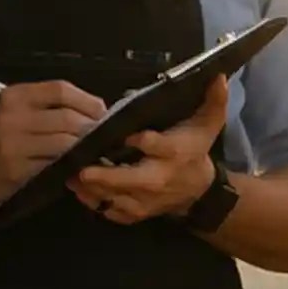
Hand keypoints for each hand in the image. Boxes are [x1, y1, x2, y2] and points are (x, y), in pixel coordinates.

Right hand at [0, 81, 106, 201]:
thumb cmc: (5, 136)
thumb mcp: (21, 111)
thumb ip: (52, 106)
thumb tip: (98, 111)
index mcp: (16, 95)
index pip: (60, 90)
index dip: (87, 101)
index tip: (101, 112)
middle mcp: (12, 116)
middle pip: (67, 118)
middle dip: (92, 128)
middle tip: (102, 137)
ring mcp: (14, 144)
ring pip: (66, 143)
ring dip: (85, 149)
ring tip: (92, 151)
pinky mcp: (19, 169)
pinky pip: (57, 165)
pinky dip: (73, 165)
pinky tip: (76, 166)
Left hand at [67, 74, 227, 224]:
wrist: (198, 191)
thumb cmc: (195, 149)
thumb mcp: (207, 123)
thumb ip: (213, 100)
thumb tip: (217, 76)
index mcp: (175, 153)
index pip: (158, 146)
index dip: (143, 141)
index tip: (126, 135)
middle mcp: (160, 178)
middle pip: (133, 180)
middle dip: (107, 176)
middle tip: (82, 169)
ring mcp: (148, 200)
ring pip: (118, 198)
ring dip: (93, 190)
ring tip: (70, 177)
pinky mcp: (137, 212)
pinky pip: (114, 212)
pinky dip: (96, 204)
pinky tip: (78, 191)